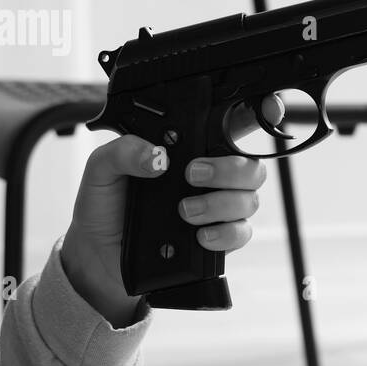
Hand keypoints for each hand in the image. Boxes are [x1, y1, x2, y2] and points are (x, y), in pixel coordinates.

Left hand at [60, 98, 278, 326]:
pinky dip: (224, 233)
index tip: (268, 111)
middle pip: (252, 166)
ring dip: (220, 203)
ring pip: (249, 200)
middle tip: (193, 175)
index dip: (259, 115)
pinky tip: (199, 235)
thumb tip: (158, 156)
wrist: (99, 254)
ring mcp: (218, 209)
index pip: (233, 126)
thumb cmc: (105, 206)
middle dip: (229, 169)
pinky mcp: (218, 239)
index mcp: (189, 150)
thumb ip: (124, 151)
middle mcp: (211, 177)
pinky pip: (241, 233)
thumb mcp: (101, 169)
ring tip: (184, 211)